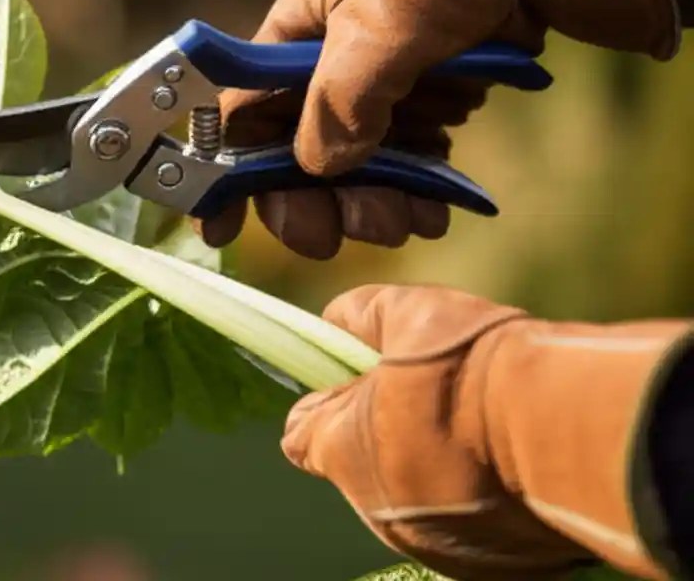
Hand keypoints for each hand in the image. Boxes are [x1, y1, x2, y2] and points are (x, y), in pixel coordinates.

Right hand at [198, 0, 677, 258]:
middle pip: (290, 162)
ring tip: (402, 221)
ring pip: (350, 180)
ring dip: (369, 210)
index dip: (225, 176)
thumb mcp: (381, 24)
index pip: (238, 117)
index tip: (220, 229)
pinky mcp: (418, 116)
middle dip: (310, 205)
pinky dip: (413, 202)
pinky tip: (433, 213)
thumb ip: (341, 98)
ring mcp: (371, 99)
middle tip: (332, 236)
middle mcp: (321, 75)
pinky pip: (402, 177)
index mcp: (291, 41)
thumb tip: (320, 166)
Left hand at [283, 284, 687, 579]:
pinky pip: (476, 532)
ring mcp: (434, 548)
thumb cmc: (476, 366)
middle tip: (443, 401)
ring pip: (421, 504)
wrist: (565, 428)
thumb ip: (359, 315)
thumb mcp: (407, 312)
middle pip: (366, 470)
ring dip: (441, 473)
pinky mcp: (489, 569)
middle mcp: (377, 513)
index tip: (363, 382)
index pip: (302, 436)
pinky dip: (487, 505)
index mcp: (340, 452)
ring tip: (487, 434)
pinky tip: (516, 472)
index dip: (330, 404)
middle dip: (393, 437)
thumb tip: (336, 321)